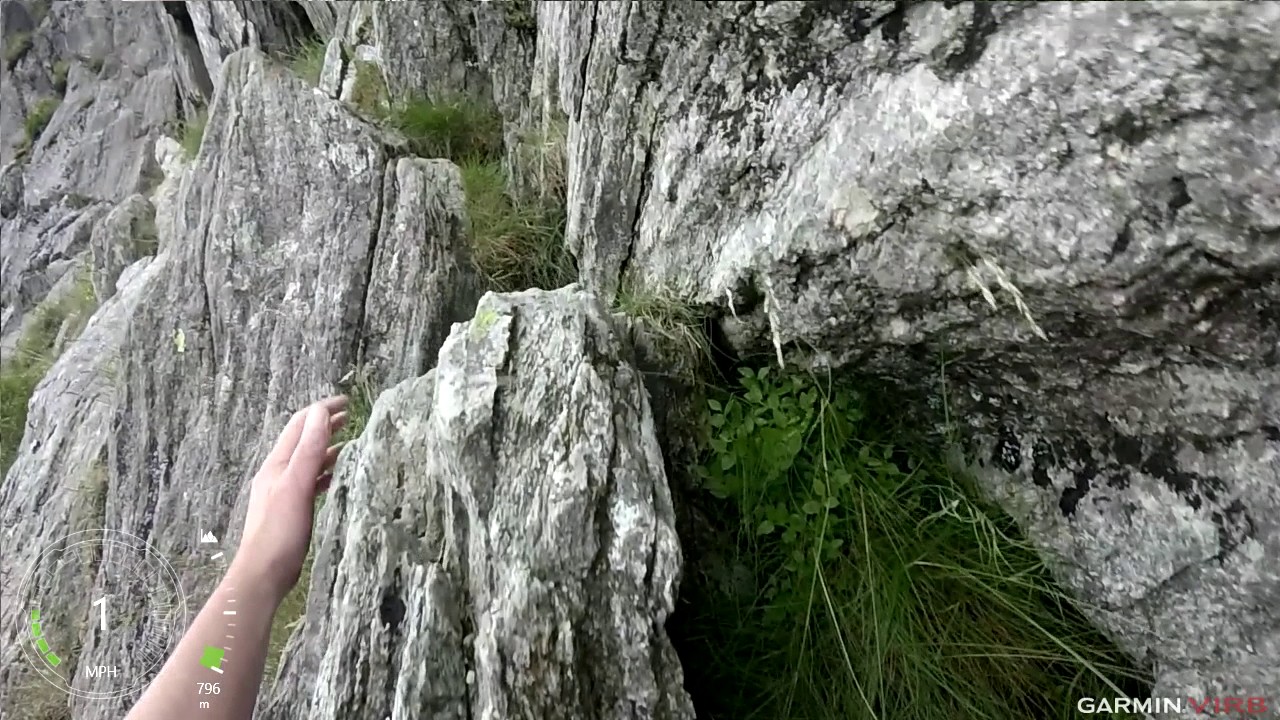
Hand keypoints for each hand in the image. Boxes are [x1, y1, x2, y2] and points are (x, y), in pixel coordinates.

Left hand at [232, 395, 347, 605]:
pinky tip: (338, 476)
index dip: (322, 410)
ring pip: (307, 460)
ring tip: (350, 441)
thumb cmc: (279, 532)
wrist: (263, 574)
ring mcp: (283, 491)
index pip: (300, 425)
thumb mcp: (296, 486)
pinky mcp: (291, 508)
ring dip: (326, 446)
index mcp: (277, 464)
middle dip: (325, 424)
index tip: (347, 402)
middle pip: (302, 439)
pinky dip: (325, 471)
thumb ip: (308, 450)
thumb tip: (319, 413)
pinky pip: (310, 480)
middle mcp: (278, 473)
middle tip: (352, 416)